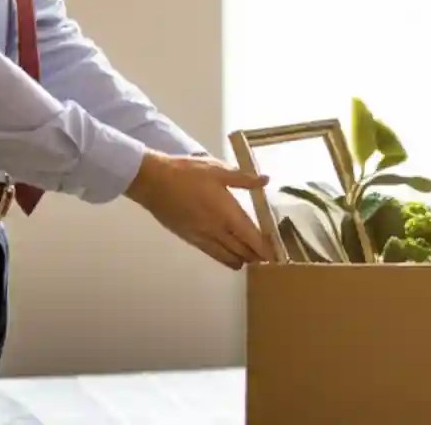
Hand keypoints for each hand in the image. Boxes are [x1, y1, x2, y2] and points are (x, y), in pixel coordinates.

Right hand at [126, 151, 271, 269]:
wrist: (154, 182)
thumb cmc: (188, 173)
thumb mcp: (218, 170)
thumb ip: (243, 179)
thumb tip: (265, 180)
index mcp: (228, 213)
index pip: (251, 238)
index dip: (265, 249)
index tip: (275, 255)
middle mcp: (217, 230)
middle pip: (241, 250)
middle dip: (256, 256)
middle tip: (268, 258)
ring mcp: (203, 237)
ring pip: (227, 256)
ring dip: (241, 259)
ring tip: (250, 260)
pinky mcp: (190, 239)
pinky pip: (212, 254)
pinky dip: (224, 258)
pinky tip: (228, 257)